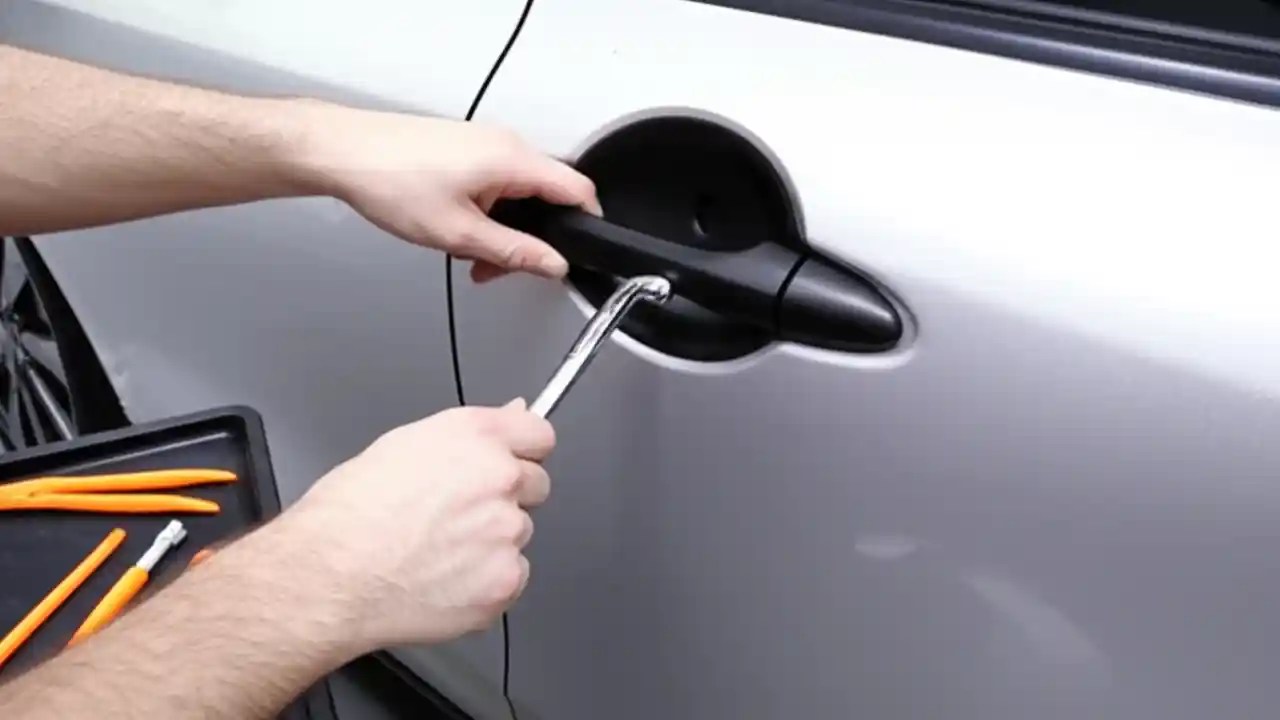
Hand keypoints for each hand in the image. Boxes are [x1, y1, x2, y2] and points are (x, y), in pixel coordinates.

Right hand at [283, 398, 553, 648]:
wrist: (330, 575)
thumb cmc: (351, 512)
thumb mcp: (403, 445)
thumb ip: (470, 434)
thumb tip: (512, 415)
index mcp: (477, 438)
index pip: (539, 435)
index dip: (523, 451)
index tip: (513, 462)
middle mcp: (501, 479)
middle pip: (535, 486)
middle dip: (507, 497)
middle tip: (457, 516)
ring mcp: (507, 533)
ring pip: (518, 534)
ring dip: (492, 542)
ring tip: (436, 552)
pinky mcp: (504, 582)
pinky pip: (511, 577)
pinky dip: (486, 582)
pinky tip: (444, 580)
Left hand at [295, 103, 599, 282]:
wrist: (342, 152)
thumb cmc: (389, 180)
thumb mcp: (459, 234)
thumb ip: (513, 252)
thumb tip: (552, 264)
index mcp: (513, 160)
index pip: (578, 190)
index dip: (586, 225)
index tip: (577, 254)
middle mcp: (505, 145)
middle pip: (547, 197)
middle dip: (530, 240)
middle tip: (500, 267)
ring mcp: (484, 144)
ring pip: (517, 195)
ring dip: (503, 231)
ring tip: (469, 256)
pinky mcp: (465, 149)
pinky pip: (494, 184)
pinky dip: (485, 214)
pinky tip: (456, 234)